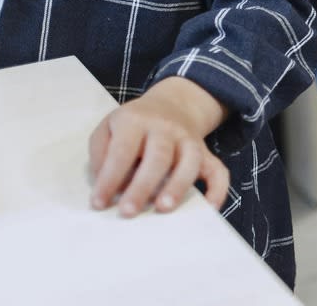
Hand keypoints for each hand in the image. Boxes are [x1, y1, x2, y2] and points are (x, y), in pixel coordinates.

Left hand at [88, 77, 229, 217]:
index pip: (123, 151)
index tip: (98, 204)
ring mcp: (189, 139)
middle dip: (143, 186)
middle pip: (158, 156)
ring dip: (178, 185)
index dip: (110, 178)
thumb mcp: (108, 127)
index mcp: (136, 121)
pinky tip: (209, 207)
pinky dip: (217, 189)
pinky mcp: (205, 152)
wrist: (171, 104)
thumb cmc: (133, 124)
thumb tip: (105, 184)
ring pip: (190, 161)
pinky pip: (218, 169)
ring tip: (164, 208)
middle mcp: (166, 128)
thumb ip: (101, 153)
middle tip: (128, 212)